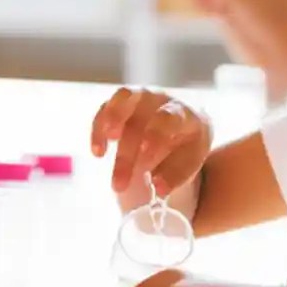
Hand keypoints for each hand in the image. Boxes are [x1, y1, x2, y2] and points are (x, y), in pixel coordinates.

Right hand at [91, 88, 211, 197]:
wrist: (181, 130)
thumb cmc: (184, 149)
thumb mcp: (187, 163)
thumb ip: (175, 174)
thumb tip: (158, 189)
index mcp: (187, 116)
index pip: (170, 120)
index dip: (155, 137)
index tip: (144, 163)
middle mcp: (164, 102)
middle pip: (142, 118)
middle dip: (129, 153)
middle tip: (120, 185)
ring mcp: (142, 97)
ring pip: (123, 101)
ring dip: (110, 125)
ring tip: (99, 154)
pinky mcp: (122, 101)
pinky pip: (107, 109)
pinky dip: (99, 129)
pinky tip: (98, 152)